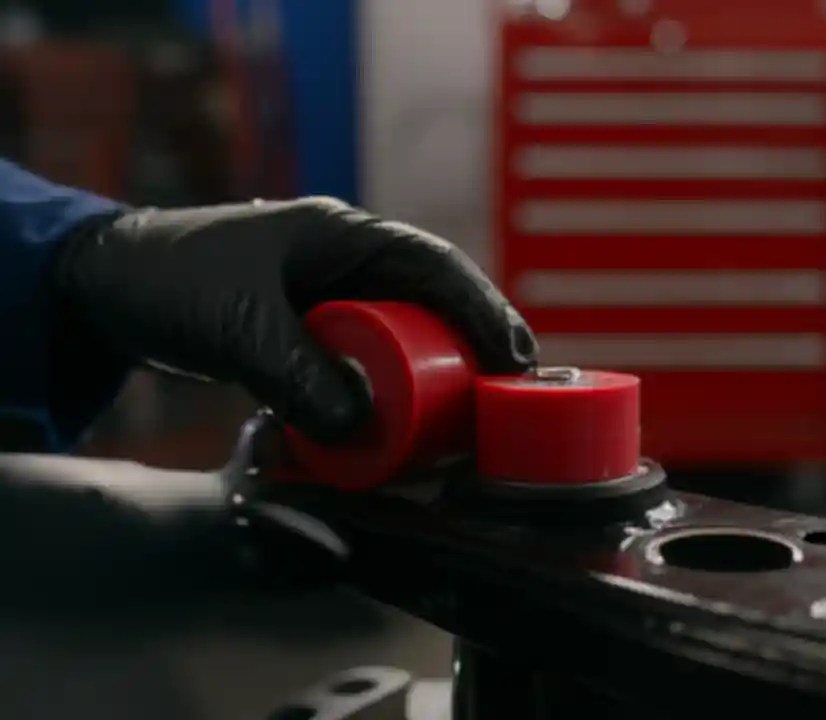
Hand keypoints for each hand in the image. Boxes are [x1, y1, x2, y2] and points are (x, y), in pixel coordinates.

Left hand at [53, 198, 536, 441]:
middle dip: (472, 348)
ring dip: (434, 376)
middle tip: (506, 398)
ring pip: (404, 336)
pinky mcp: (310, 333)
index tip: (515, 358)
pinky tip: (402, 427)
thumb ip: (298, 377)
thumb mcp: (238, 327)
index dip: (483, 310)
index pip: (435, 266)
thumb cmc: (169, 281)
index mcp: (342, 236)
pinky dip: (388, 392)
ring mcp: (330, 298)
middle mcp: (348, 263)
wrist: (102, 286)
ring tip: (467, 420)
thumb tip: (363, 431)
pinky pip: (366, 361)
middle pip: (433, 303)